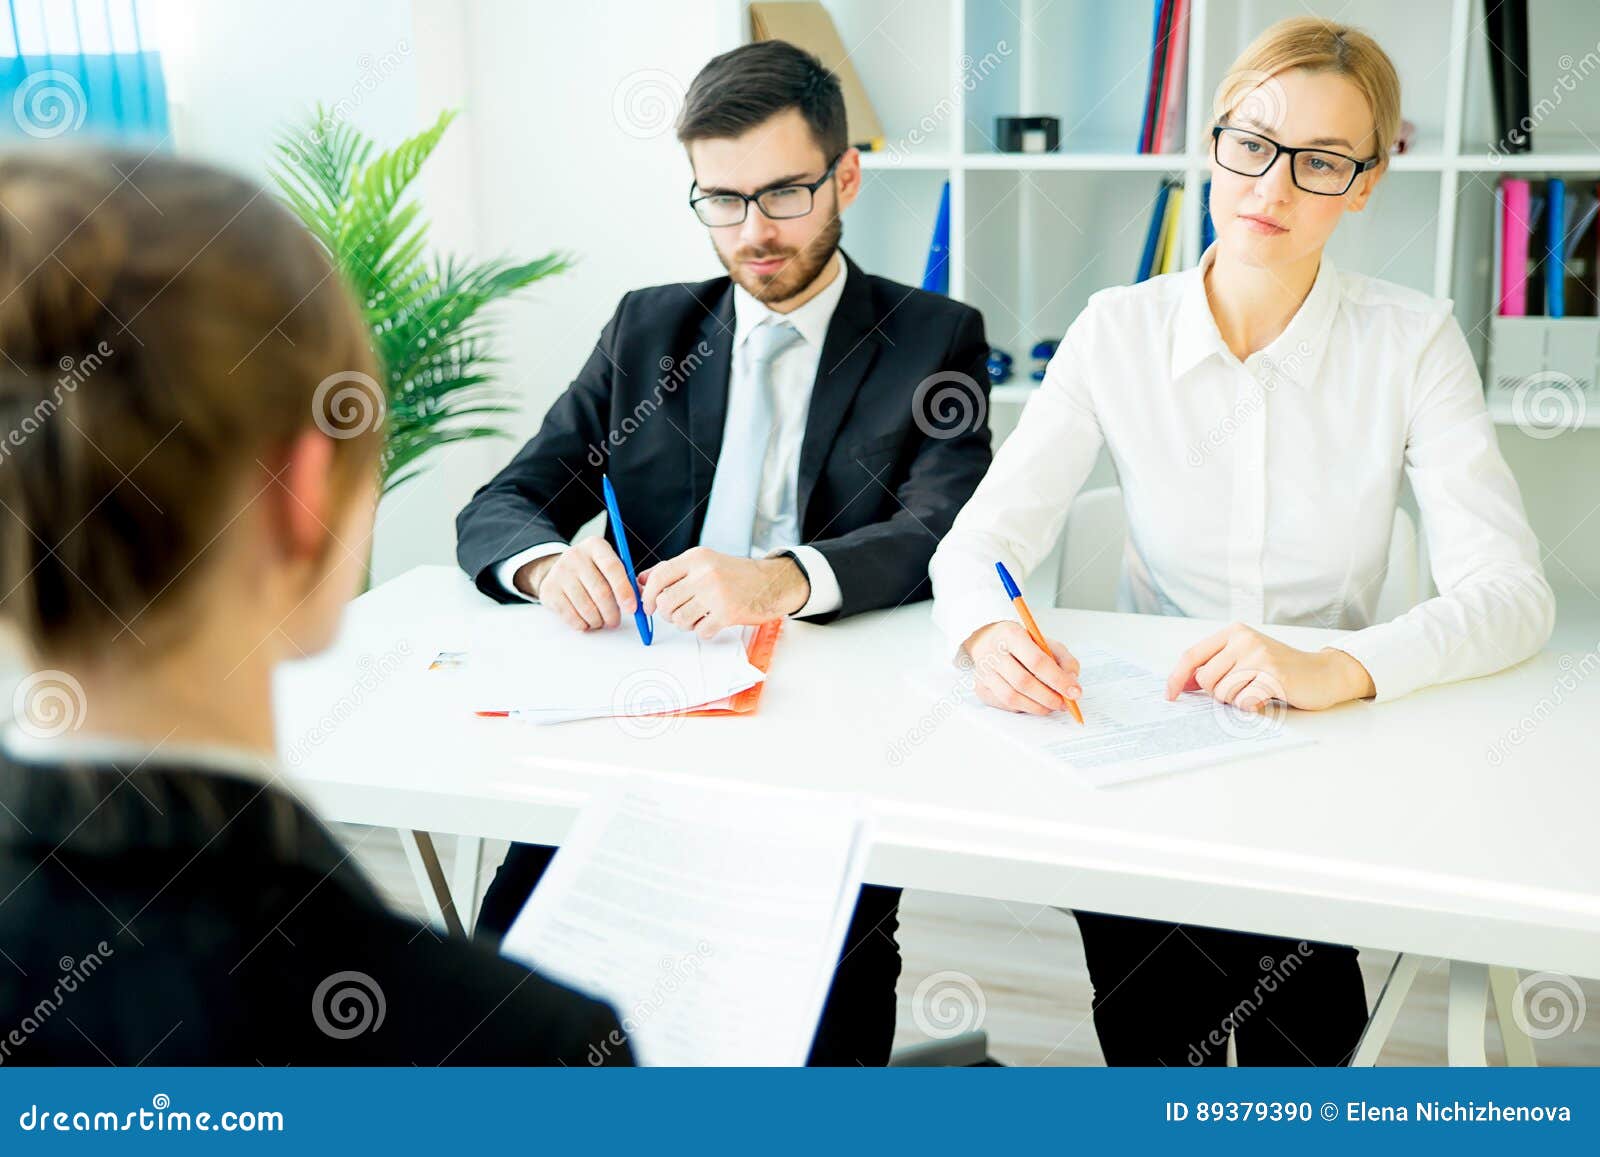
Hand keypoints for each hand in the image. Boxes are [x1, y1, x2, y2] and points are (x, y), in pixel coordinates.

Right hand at [518, 536, 635, 630]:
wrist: (559, 570)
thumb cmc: (593, 571)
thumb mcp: (609, 566)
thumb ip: (627, 580)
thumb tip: (644, 597)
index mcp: (596, 546)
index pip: (613, 568)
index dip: (624, 590)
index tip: (632, 608)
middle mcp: (576, 555)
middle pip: (600, 591)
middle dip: (612, 613)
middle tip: (615, 621)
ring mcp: (560, 572)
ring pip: (586, 607)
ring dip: (598, 621)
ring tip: (601, 621)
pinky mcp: (549, 589)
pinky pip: (571, 616)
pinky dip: (583, 624)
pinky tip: (587, 621)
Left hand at [640, 547, 808, 637]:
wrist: (771, 583)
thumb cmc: (734, 574)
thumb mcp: (702, 562)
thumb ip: (671, 570)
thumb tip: (640, 581)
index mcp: (696, 558)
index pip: (659, 576)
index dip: (647, 595)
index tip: (647, 605)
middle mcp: (705, 574)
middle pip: (665, 602)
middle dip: (666, 613)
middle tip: (676, 613)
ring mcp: (716, 594)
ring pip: (679, 619)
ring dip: (685, 623)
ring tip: (697, 616)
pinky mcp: (728, 614)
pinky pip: (700, 631)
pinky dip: (703, 631)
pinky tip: (712, 622)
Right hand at [960, 621, 1081, 715]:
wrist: (988, 642)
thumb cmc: (1021, 643)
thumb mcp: (1045, 642)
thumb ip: (1064, 660)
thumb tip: (1071, 682)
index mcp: (1011, 634)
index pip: (1036, 660)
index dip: (1058, 679)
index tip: (1074, 692)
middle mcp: (993, 653)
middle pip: (1023, 681)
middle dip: (1048, 697)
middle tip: (1064, 704)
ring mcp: (983, 672)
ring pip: (1011, 697)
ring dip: (1037, 706)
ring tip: (1051, 706)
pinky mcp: (980, 688)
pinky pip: (1005, 705)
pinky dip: (1023, 707)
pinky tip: (1033, 703)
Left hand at [1165, 622, 1374, 710]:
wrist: (1323, 673)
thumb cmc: (1280, 670)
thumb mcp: (1246, 658)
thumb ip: (1217, 665)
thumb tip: (1184, 684)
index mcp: (1233, 632)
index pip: (1192, 656)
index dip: (1176, 678)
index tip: (1170, 696)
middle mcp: (1244, 640)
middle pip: (1206, 680)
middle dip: (1218, 693)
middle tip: (1242, 689)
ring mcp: (1259, 656)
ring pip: (1223, 693)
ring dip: (1237, 700)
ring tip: (1257, 690)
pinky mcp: (1273, 675)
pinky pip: (1244, 702)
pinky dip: (1252, 706)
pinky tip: (1266, 697)